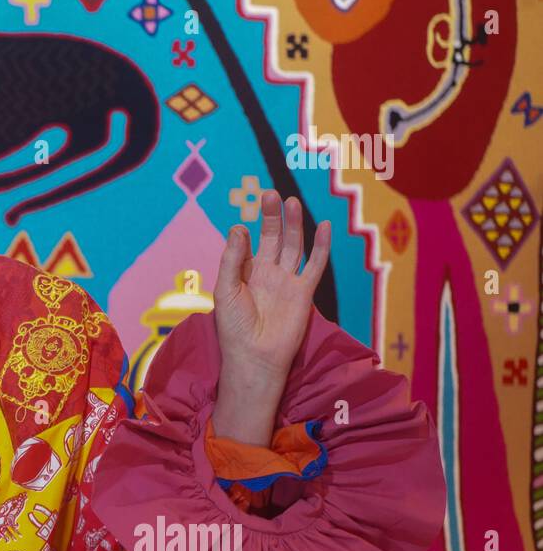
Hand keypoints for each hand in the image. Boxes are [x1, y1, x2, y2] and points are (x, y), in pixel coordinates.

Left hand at [210, 191, 330, 446]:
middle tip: (270, 194)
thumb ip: (232, 258)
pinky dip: (321, 246)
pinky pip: (315, 265)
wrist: (255, 356)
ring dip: (293, 224)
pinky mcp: (304, 291)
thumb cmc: (234, 327)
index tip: (243, 220)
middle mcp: (267, 273)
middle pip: (272, 238)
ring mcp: (287, 281)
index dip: (246, 232)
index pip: (247, 245)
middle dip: (271, 217)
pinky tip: (324, 226)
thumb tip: (239, 226)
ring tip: (291, 201)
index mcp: (244, 273)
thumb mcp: (225, 289)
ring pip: (293, 246)